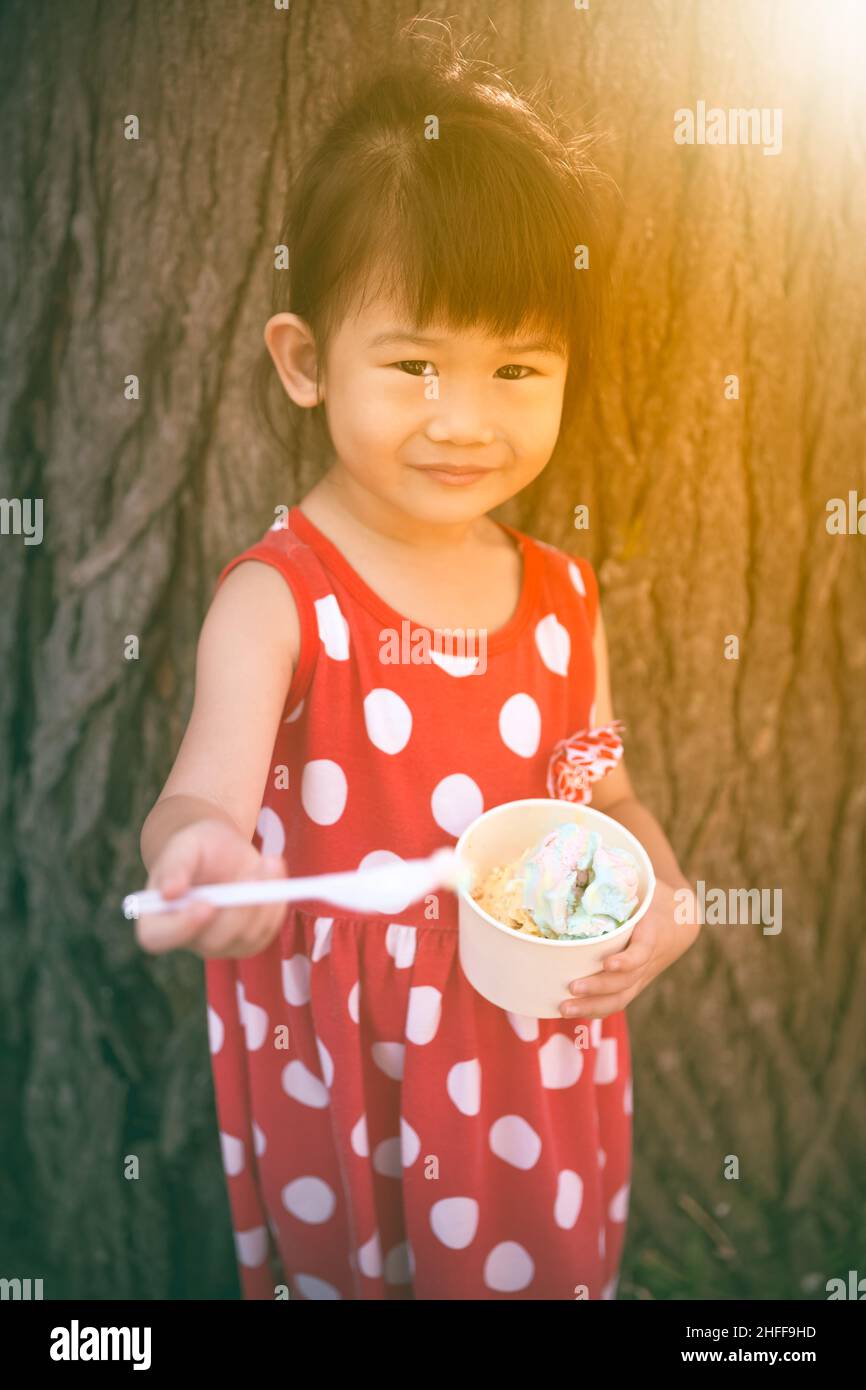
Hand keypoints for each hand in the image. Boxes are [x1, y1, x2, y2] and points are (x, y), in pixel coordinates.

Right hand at [135, 818, 287, 958]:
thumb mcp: (183, 846)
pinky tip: (274, 873)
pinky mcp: (248, 940)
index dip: (182, 927)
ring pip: (245, 937)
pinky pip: (267, 930)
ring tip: (269, 861)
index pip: (158, 938)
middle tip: (254, 871)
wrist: (222, 848)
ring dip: (263, 900)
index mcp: (157, 917)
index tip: (207, 903)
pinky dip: (276, 902)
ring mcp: (220, 944)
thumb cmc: (197, 847)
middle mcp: (188, 938)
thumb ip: (174, 866)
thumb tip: (168, 892)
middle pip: (212, 942)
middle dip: (238, 909)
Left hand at [558, 879, 698, 1018]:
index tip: (609, 963)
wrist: (682, 918)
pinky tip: (571, 1011)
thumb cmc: (654, 895)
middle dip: (598, 986)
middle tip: (571, 985)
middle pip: (626, 980)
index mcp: (652, 932)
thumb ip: (617, 878)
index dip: (627, 960)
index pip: (643, 951)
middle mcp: (648, 959)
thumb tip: (578, 859)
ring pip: (621, 997)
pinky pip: (618, 1001)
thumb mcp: (644, 883)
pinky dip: (595, 1008)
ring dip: (592, 1006)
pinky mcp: (635, 983)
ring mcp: (642, 975)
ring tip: (564, 1008)